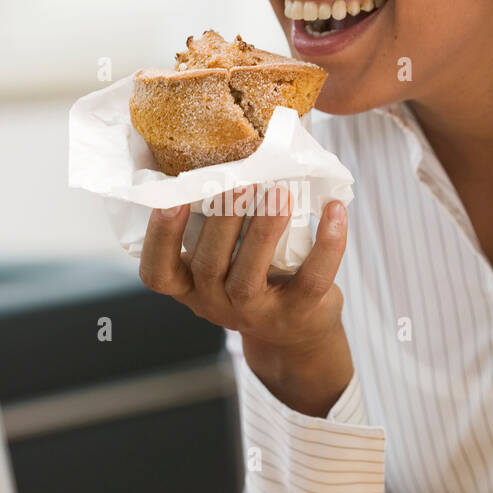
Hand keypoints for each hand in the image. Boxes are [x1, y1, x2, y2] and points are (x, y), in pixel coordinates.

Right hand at [139, 186, 352, 414]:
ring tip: (278, 192)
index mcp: (190, 287)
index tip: (170, 202)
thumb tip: (227, 156)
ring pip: (249, 277)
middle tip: (238, 181)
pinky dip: (327, 244)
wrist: (295, 336)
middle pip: (208, 266)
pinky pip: (311, 279)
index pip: (158, 274)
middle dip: (221, 221)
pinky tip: (334, 211)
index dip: (161, 239)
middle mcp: (215, 304)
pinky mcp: (298, 314)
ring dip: (263, 231)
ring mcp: (256, 314)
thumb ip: (215, 228)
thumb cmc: (252, 280)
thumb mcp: (222, 264)